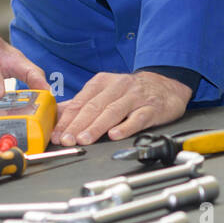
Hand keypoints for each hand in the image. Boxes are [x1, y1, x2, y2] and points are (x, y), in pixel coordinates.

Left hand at [52, 71, 190, 145]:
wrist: (166, 85)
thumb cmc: (131, 92)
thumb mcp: (105, 91)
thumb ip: (83, 104)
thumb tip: (58, 116)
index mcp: (102, 82)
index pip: (80, 102)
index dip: (67, 119)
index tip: (57, 134)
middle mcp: (118, 87)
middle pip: (94, 107)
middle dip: (78, 125)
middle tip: (67, 140)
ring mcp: (135, 97)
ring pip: (113, 112)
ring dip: (97, 127)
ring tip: (85, 139)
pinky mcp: (151, 108)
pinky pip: (137, 118)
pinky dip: (125, 127)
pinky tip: (115, 135)